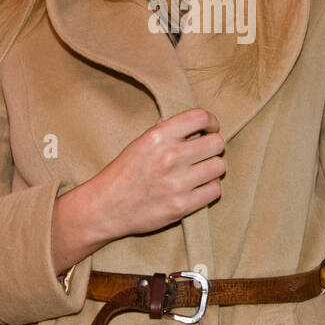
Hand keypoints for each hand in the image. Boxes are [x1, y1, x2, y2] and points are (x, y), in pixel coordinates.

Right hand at [51, 109, 225, 272]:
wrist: (105, 207)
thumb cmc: (123, 173)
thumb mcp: (140, 142)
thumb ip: (167, 132)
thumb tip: (196, 124)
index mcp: (158, 136)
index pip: (201, 117)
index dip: (211, 122)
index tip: (209, 129)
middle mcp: (169, 156)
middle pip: (217, 143)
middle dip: (213, 147)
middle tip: (205, 153)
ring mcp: (177, 183)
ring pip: (219, 167)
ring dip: (213, 168)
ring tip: (201, 172)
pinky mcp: (181, 206)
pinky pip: (215, 190)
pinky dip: (210, 188)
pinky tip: (198, 187)